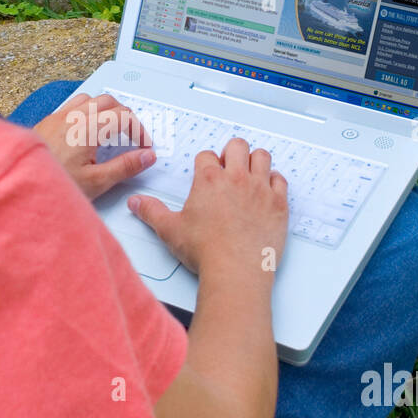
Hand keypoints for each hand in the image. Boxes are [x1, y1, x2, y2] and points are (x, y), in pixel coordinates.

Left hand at [34, 91, 156, 200]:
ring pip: (90, 99)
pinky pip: (73, 105)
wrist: (18, 181)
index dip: (139, 131)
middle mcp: (73, 116)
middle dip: (125, 116)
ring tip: (111, 130)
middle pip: (109, 101)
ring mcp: (58, 117)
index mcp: (88, 128)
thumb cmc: (52, 182)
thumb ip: (125, 167)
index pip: (124, 117)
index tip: (143, 147)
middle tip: (132, 136)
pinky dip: (87, 110)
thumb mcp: (96, 181)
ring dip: (106, 109)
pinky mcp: (47, 122)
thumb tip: (146, 157)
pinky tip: (86, 129)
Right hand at [128, 137, 288, 279]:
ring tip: (249, 174)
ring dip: (255, 161)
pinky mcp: (278, 204)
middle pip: (237, 146)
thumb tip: (136, 203)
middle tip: (228, 166)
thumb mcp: (170, 230)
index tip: (206, 171)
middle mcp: (236, 179)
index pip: (207, 155)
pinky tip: (267, 190)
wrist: (235, 271)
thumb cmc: (206, 251)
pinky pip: (281, 179)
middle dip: (231, 152)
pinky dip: (274, 181)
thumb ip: (151, 212)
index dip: (205, 162)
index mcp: (209, 180)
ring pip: (262, 157)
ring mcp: (260, 189)